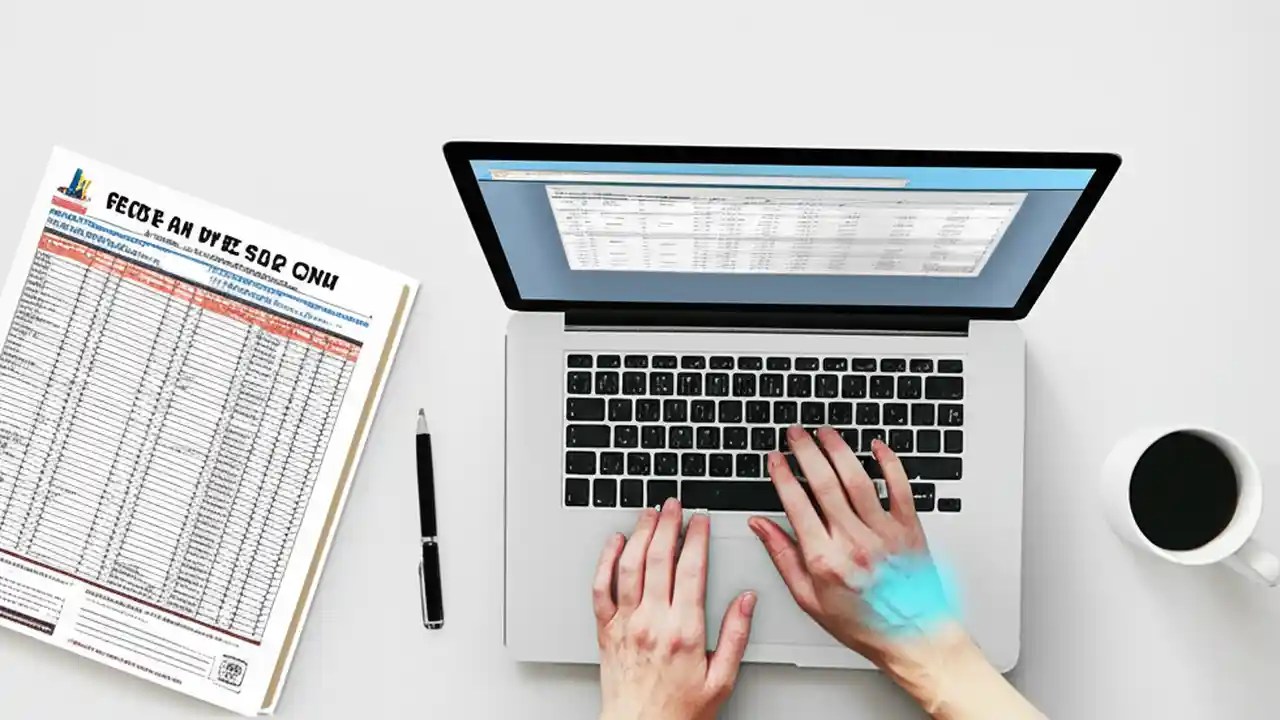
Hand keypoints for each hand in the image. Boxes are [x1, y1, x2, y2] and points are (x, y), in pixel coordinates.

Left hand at [594, 498, 755, 719]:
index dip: (696, 538)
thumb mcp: (723, 679)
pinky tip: (615, 543)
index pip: (691, 570)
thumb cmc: (679, 712)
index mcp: (684, 631)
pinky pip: (601, 587)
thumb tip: (747, 601)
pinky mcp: (605, 630)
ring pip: (629, 566)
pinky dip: (606, 560)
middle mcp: (652, 622)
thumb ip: (737, 635)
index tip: (700, 520)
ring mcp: (625, 623)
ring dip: (640, 533)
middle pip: (659, 559)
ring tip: (649, 514)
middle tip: (674, 504)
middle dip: (667, 524)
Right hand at [751, 427, 938, 661]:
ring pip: (858, 478)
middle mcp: (855, 542)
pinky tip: (876, 447)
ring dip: (839, 449)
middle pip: (825, 483)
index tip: (775, 459)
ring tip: (825, 432)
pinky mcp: (910, 528)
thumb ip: (782, 557)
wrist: (914, 637)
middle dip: (806, 451)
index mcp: (825, 559)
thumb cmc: (863, 623)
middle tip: (795, 433)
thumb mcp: (809, 598)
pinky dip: (888, 462)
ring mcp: (884, 532)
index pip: (797, 504)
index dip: (782, 476)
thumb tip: (760, 526)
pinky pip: (900, 486)